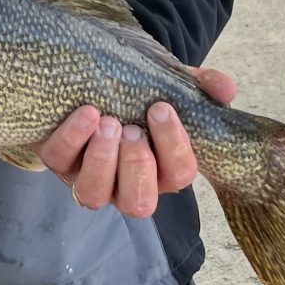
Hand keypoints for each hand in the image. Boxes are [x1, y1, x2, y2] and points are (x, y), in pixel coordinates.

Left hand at [36, 67, 235, 218]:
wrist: (97, 80)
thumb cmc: (142, 95)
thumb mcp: (175, 86)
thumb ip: (203, 85)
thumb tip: (225, 88)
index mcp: (163, 171)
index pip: (179, 175)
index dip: (173, 146)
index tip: (162, 108)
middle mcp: (126, 185)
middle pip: (137, 204)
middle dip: (137, 167)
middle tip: (134, 131)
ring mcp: (90, 178)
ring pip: (93, 195)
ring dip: (103, 161)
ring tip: (109, 123)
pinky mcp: (59, 162)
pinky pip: (59, 161)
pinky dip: (72, 138)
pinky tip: (86, 112)